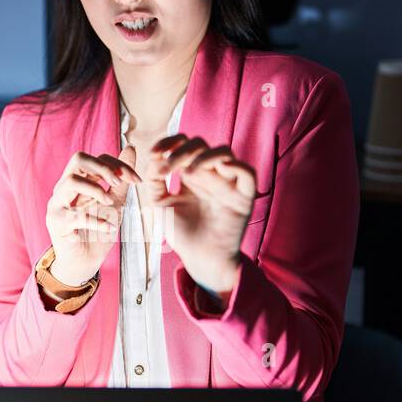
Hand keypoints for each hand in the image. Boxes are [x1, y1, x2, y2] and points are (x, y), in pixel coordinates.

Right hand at [44, 147, 141, 285]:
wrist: (85, 261)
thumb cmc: (98, 230)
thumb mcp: (115, 201)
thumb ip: (121, 178)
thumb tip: (131, 147)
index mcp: (77, 180)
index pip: (94, 158)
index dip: (117, 163)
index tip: (136, 180)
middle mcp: (63, 188)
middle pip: (78, 159)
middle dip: (103, 167)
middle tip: (120, 182)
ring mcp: (57, 205)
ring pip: (71, 181)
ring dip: (96, 189)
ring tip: (111, 203)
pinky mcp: (57, 224)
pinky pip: (77, 216)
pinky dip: (97, 221)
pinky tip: (109, 229)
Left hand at [146, 134, 254, 293]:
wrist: (200, 259)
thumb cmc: (181, 234)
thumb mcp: (160, 203)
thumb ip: (154, 180)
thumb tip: (155, 156)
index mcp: (192, 174)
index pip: (184, 144)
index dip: (169, 142)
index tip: (153, 154)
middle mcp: (211, 174)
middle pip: (200, 144)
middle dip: (181, 151)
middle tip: (167, 168)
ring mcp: (228, 183)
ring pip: (223, 152)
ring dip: (203, 157)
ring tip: (187, 173)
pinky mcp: (244, 196)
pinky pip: (247, 172)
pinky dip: (234, 166)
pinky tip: (217, 171)